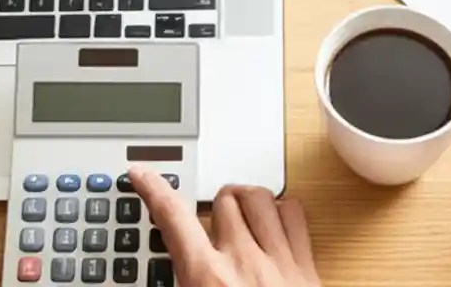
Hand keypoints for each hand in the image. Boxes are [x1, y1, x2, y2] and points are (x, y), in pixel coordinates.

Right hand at [130, 168, 320, 286]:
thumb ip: (179, 280)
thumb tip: (171, 271)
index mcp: (207, 279)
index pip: (172, 216)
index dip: (154, 189)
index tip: (142, 174)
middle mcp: (244, 262)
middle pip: (221, 202)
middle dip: (210, 206)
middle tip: (205, 222)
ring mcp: (280, 263)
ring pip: (259, 199)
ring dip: (245, 200)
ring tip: (237, 212)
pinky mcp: (308, 272)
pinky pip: (295, 217)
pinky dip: (281, 211)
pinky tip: (274, 223)